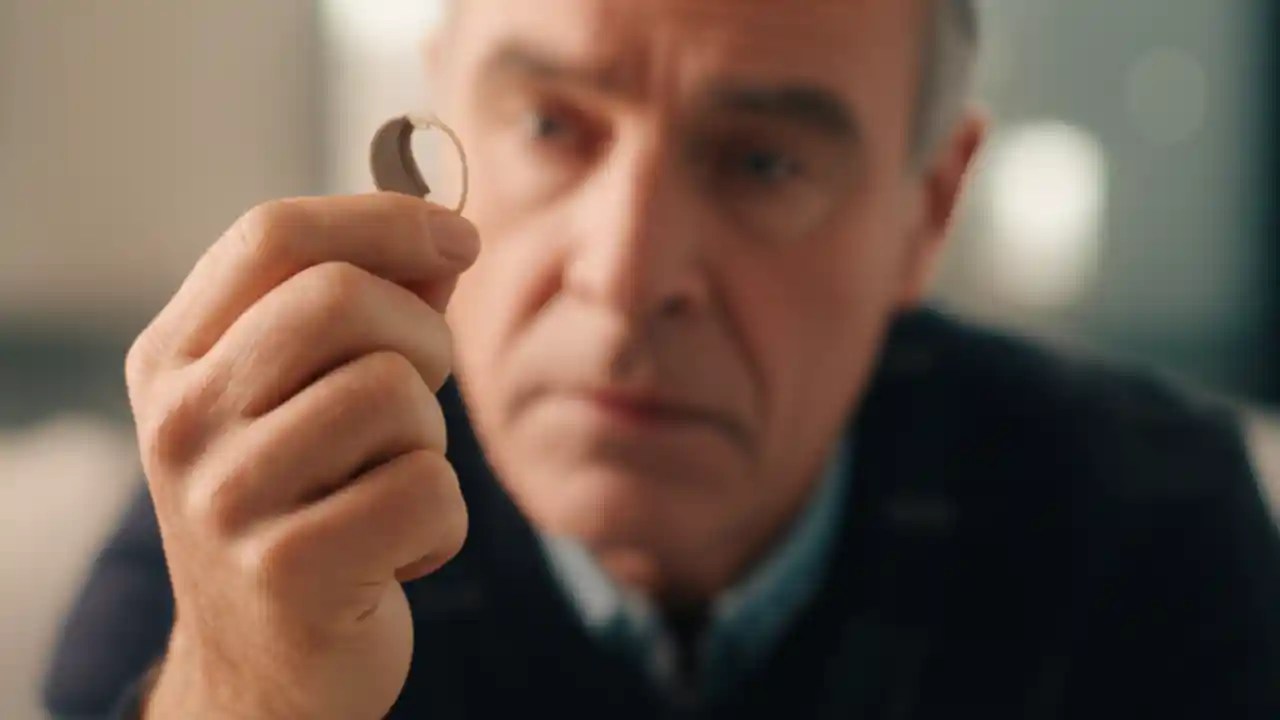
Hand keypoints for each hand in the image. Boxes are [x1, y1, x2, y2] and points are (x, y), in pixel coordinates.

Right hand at [125, 193, 476, 719]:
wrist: (266, 668)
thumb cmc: (304, 508)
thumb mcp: (308, 400)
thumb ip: (369, 310)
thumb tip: (443, 237)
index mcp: (174, 359)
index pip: (274, 235)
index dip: (383, 219)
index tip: (457, 235)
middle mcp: (180, 421)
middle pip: (342, 300)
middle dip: (423, 338)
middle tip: (417, 399)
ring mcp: (224, 498)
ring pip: (395, 393)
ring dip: (429, 441)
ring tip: (388, 487)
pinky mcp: (289, 571)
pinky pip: (428, 490)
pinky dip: (442, 522)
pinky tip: (396, 553)